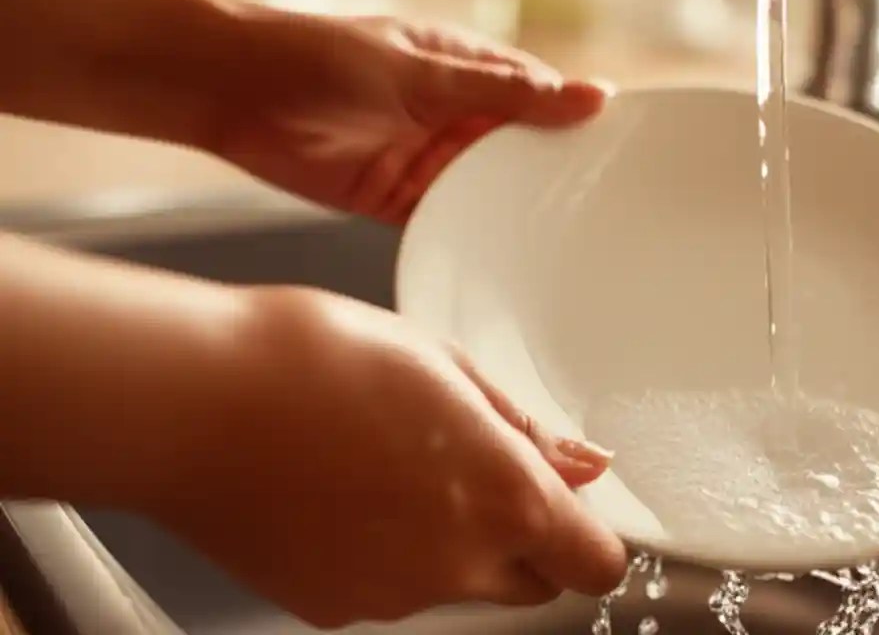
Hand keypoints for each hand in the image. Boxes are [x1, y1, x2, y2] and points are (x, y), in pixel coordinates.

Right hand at [146, 286, 626, 628]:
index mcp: (505, 497)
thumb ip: (526, 429)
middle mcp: (457, 564)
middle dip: (525, 539)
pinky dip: (385, 554)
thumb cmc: (314, 361)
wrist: (193, 399)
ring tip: (389, 462)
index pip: (595, 562)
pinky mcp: (332, 607)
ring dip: (450, 541)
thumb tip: (582, 464)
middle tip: (475, 468)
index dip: (590, 535)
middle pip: (532, 582)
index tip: (571, 503)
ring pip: (458, 584)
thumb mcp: (445, 365)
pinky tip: (344, 493)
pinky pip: (388, 590)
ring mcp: (393, 595)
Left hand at [215, 8, 609, 223]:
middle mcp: (456, 114)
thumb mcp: (423, 74)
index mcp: (468, 68)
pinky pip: (448, 221)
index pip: (543, 96)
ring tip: (567, 247)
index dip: (582, 124)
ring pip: (489, 191)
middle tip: (607, 216)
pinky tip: (503, 259)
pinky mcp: (398, 198)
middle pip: (522, 151)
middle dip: (555, 178)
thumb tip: (590, 95)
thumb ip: (504, 93)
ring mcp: (428, 158)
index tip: (626, 157)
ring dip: (516, 213)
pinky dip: (471, 237)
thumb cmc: (321, 59)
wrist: (231, 94)